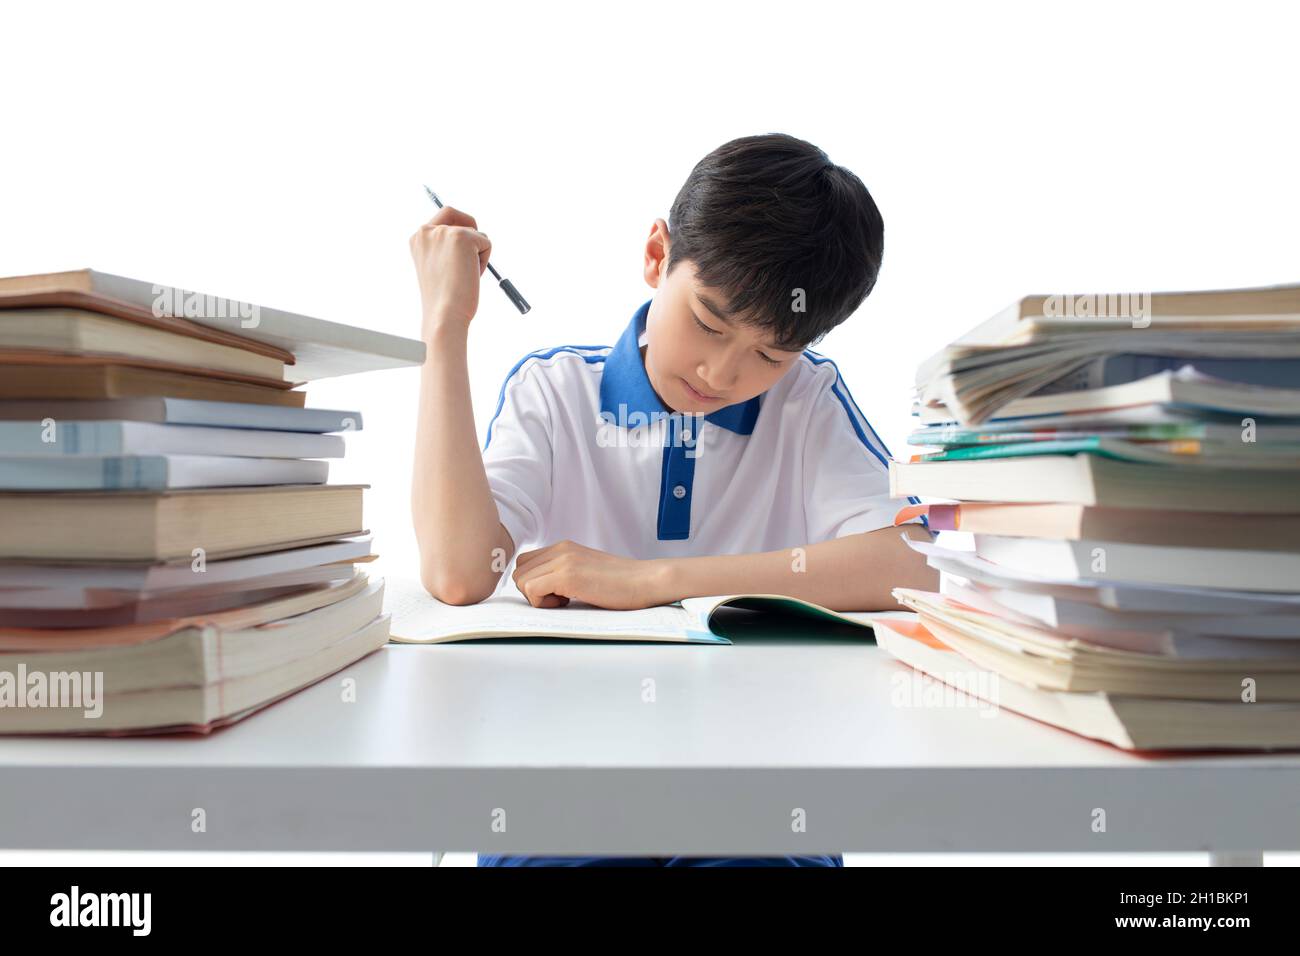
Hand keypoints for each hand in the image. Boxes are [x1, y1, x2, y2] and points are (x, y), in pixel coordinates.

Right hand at [409, 205, 492, 340]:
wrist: (444, 314)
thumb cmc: (443, 300)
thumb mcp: (438, 268)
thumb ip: (446, 250)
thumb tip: (472, 239)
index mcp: (417, 239)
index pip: (441, 216)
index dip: (456, 225)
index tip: (465, 240)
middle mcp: (426, 231)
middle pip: (456, 213)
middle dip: (470, 228)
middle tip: (475, 252)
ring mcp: (444, 232)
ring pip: (475, 233)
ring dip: (477, 253)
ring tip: (466, 276)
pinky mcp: (462, 237)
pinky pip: (486, 242)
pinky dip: (485, 260)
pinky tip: (472, 276)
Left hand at [513, 540, 672, 609]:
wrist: (647, 581)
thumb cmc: (622, 584)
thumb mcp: (587, 571)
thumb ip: (564, 573)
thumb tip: (539, 591)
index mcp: (564, 547)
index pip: (526, 563)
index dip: (534, 584)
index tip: (557, 595)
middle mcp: (560, 549)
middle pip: (519, 572)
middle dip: (532, 592)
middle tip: (559, 600)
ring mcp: (563, 560)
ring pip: (521, 580)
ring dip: (537, 598)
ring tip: (565, 602)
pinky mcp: (568, 575)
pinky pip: (532, 589)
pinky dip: (542, 603)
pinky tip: (567, 603)